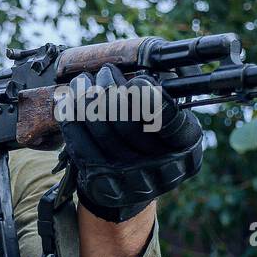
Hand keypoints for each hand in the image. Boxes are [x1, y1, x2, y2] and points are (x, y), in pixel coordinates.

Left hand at [58, 63, 203, 222]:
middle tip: (105, 72)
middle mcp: (161, 169)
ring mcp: (129, 179)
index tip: (137, 80)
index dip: (149, 99)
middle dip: (110, 89)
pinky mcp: (101, 181)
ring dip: (86, 97)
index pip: (168, 121)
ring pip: (100, 131)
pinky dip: (72, 118)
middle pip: (127, 124)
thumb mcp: (173, 119)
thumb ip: (165, 96)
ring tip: (84, 80)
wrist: (136, 185)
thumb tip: (147, 71)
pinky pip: (80, 145)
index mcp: (185, 147)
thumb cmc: (156, 141)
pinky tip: (70, 100)